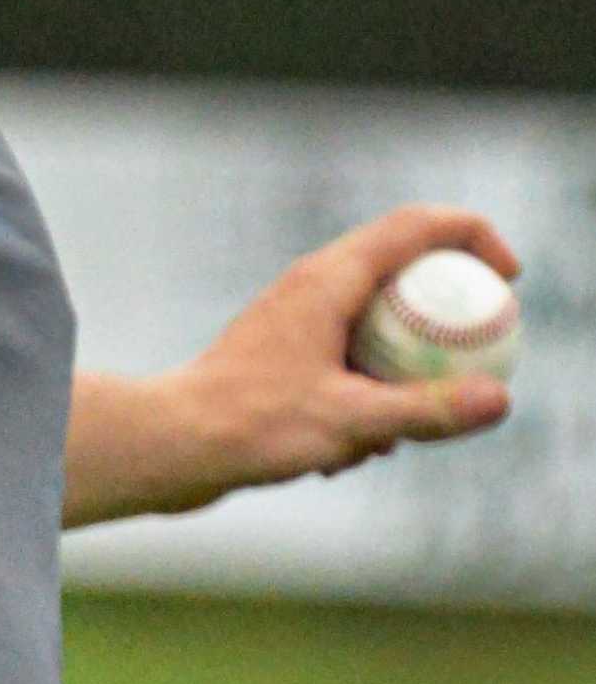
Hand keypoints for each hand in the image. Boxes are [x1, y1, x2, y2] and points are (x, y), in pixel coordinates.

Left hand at [151, 203, 516, 511]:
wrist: (174, 443)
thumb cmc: (252, 426)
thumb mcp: (353, 422)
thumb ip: (427, 409)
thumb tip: (499, 398)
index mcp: (328, 278)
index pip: (414, 226)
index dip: (472, 236)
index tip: (509, 280)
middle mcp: (312, 286)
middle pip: (403, 274)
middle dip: (446, 323)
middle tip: (474, 368)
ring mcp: (297, 318)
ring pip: (378, 329)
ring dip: (399, 379)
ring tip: (381, 439)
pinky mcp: (286, 353)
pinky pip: (349, 363)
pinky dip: (364, 402)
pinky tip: (345, 457)